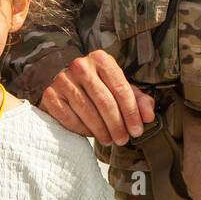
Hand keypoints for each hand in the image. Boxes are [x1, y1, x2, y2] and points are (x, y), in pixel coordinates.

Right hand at [38, 50, 155, 145]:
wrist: (65, 80)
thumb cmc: (98, 85)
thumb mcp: (119, 87)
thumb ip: (138, 100)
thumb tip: (149, 117)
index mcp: (101, 59)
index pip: (121, 88)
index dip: (131, 112)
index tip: (137, 131)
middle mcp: (80, 66)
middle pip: (104, 101)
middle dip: (117, 125)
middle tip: (123, 140)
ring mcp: (63, 80)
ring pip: (87, 112)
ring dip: (101, 131)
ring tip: (109, 140)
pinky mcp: (50, 95)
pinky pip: (69, 118)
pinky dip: (83, 130)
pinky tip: (91, 134)